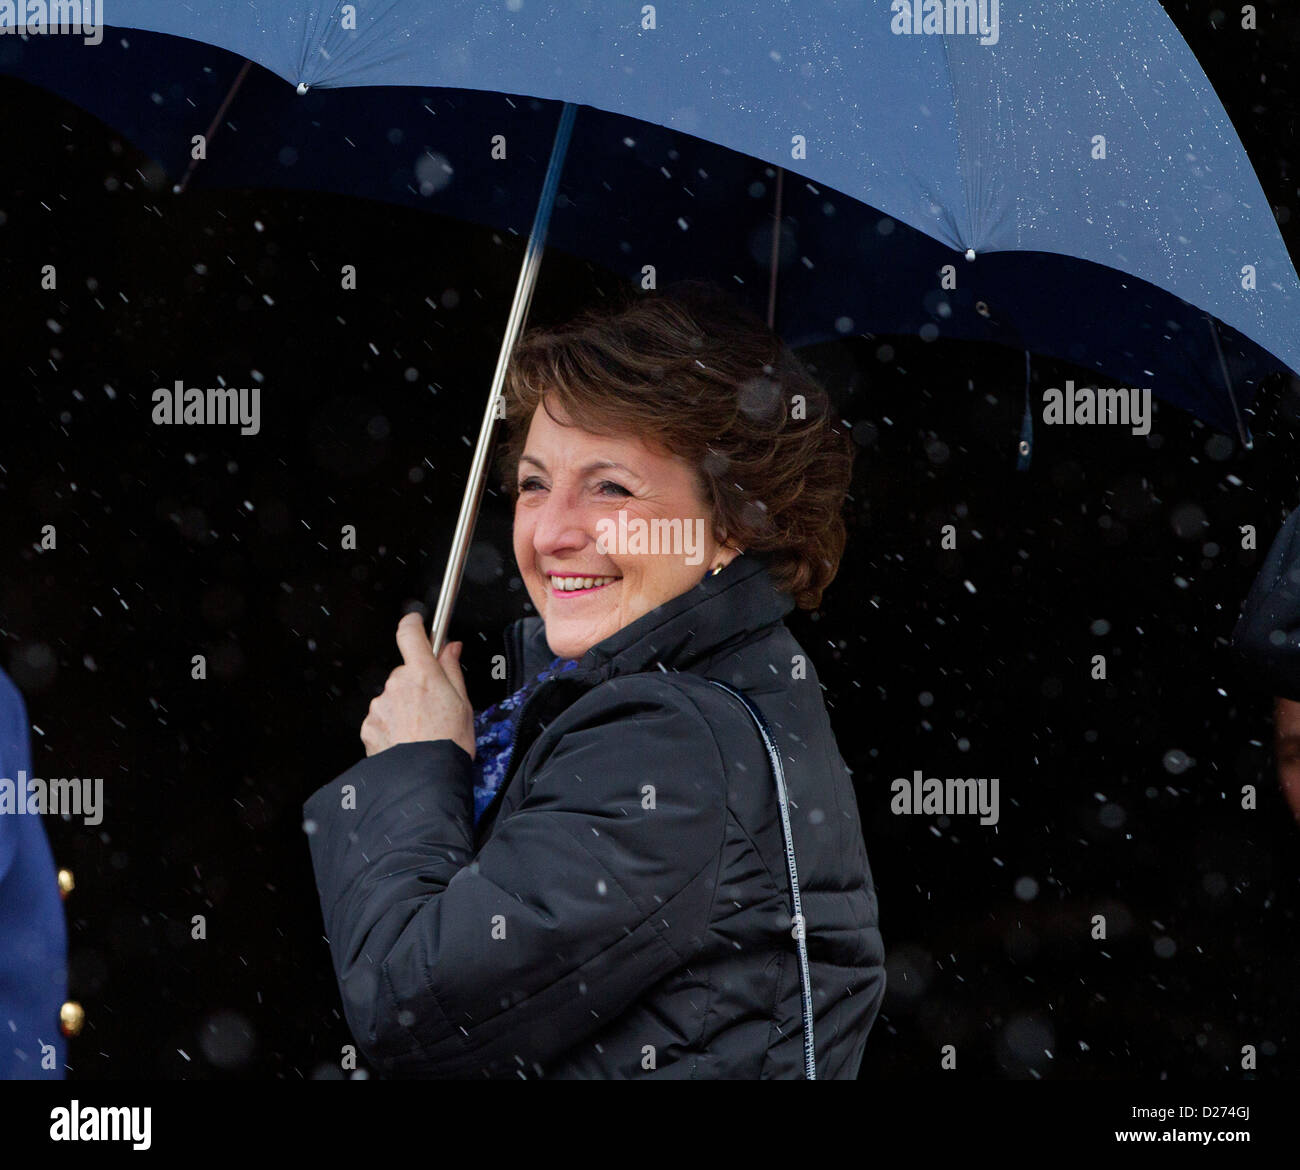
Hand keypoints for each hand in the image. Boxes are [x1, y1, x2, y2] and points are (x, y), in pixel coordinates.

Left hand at [360, 612, 475, 760]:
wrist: (425, 781)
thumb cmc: (449, 744)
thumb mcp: (463, 703)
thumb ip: (451, 669)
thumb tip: (450, 648)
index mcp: (422, 675)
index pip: (410, 634)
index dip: (413, 623)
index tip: (417, 622)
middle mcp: (396, 685)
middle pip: (404, 671)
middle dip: (416, 682)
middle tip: (434, 705)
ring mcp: (380, 706)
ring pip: (392, 695)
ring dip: (403, 705)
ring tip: (421, 730)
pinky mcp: (368, 726)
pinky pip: (381, 717)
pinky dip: (391, 724)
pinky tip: (406, 740)